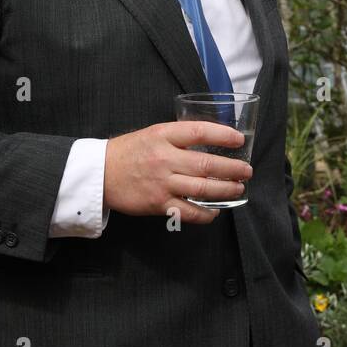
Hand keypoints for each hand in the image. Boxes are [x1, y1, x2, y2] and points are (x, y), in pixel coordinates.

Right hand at [103, 121, 252, 224]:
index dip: (223, 135)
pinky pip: (189, 212)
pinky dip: (206, 214)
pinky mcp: (158, 203)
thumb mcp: (152, 134)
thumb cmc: (129, 152)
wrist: (99, 173)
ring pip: (203, 188)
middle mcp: (164, 158)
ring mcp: (162, 183)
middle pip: (207, 164)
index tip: (239, 140)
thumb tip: (210, 141)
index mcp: (162, 135)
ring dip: (226, 190)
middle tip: (247, 170)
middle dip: (233, 169)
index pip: (199, 132)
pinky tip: (215, 211)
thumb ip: (178, 137)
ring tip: (238, 188)